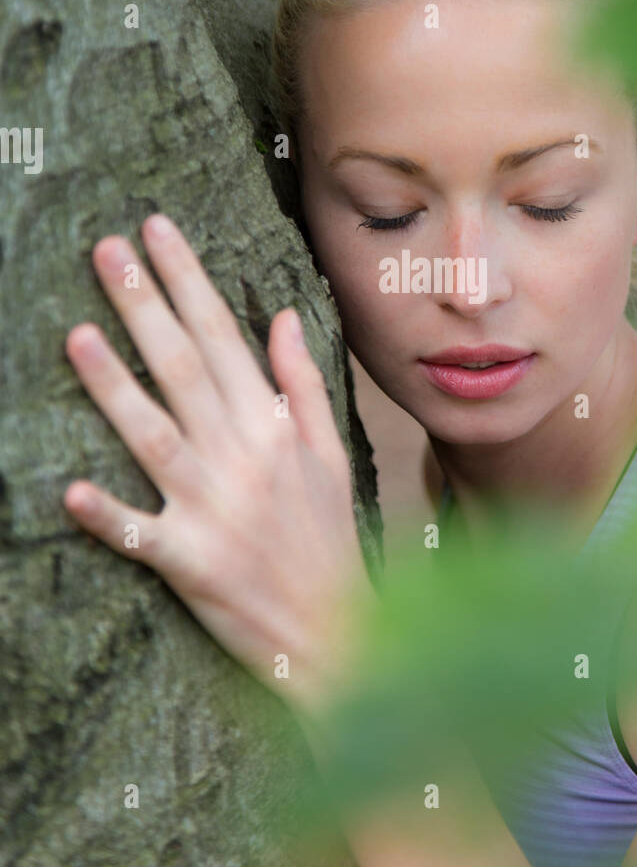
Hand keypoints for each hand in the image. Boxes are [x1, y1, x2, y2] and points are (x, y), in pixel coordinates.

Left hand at [63, 213, 373, 715]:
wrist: (338, 634)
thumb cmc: (329, 540)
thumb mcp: (332, 454)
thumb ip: (302, 383)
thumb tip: (283, 315)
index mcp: (272, 428)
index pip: (223, 335)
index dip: (188, 280)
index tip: (157, 231)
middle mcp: (241, 459)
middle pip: (183, 369)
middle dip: (144, 305)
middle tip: (106, 250)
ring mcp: (212, 510)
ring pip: (153, 436)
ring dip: (114, 387)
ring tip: (76, 335)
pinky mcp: (188, 562)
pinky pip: (139, 535)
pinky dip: (106, 515)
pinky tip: (69, 491)